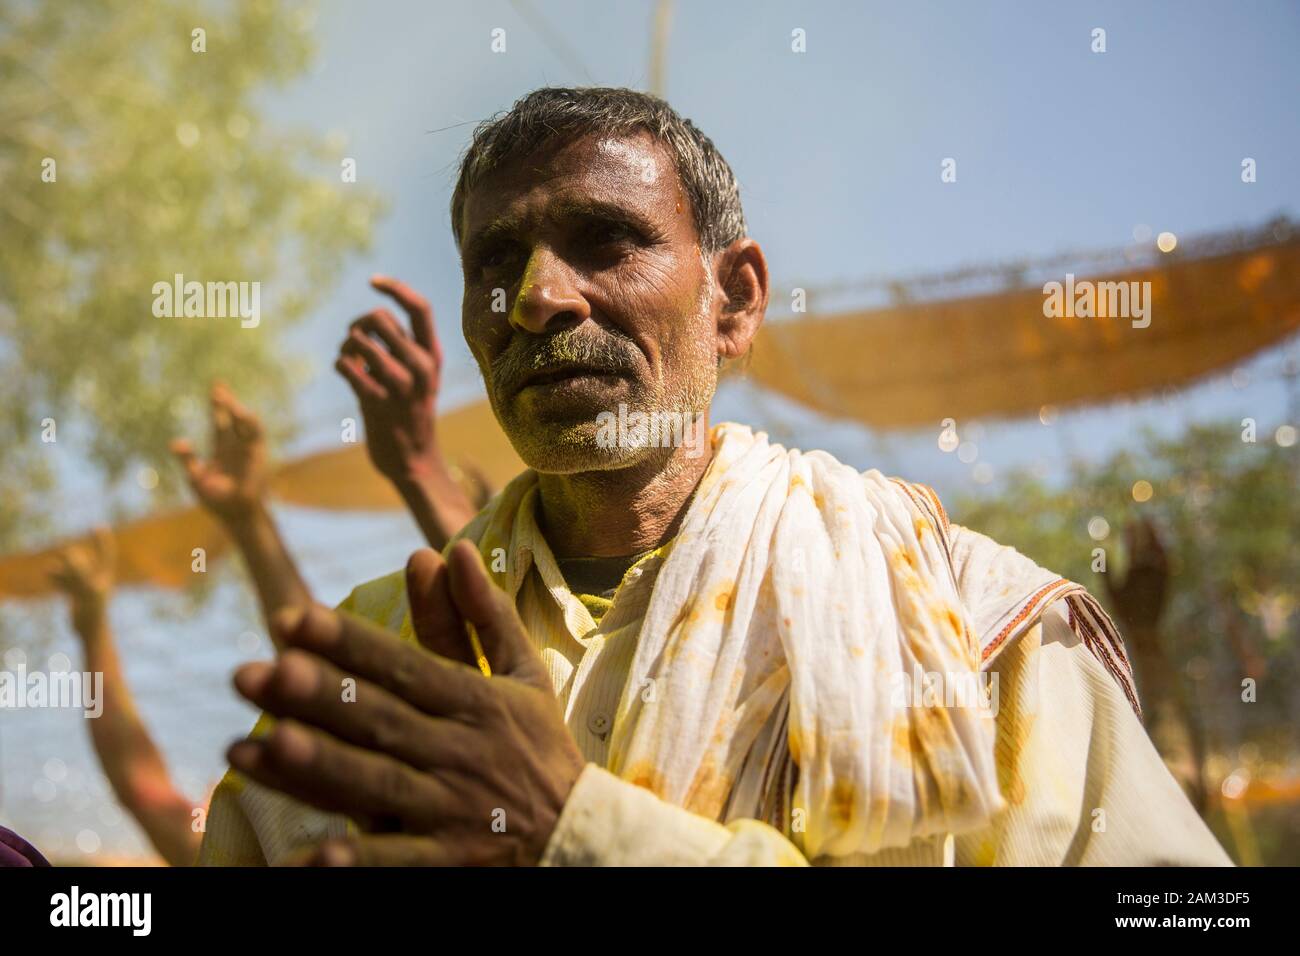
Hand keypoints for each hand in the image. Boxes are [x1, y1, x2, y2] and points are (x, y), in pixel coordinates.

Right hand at [49, 526, 114, 635]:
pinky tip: (48, 572)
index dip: (102, 540)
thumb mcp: (86, 587)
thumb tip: (69, 553)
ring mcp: (86, 588)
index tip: (98, 526)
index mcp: (106, 575)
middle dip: (75, 557)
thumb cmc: (93, 608)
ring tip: (50, 567)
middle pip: (86, 561)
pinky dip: (58, 578)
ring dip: (63, 568)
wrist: (90, 629)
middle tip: (66, 552)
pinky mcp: (76, 597)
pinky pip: (65, 583)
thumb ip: (79, 569)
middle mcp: (97, 579)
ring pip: (72, 572)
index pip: (106, 552)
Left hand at [170, 382, 267, 522]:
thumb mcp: (196, 479)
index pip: (220, 419)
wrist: (235, 514)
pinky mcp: (257, 457)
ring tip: (232, 404)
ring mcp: (248, 450)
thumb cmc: (216, 499)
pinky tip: (245, 415)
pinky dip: (250, 425)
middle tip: (218, 386)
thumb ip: (187, 460)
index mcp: (223, 447)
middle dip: (226, 402)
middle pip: (233, 418)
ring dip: (239, 413)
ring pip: (246, 425)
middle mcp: (237, 445)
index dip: (217, 404)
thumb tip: (176, 442)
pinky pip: (256, 437)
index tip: (216, 386)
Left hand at [228, 541, 585, 865]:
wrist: (580, 836)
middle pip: (381, 719)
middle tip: (252, 672)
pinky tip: (310, 857)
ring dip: (322, 767)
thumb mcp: (524, 672)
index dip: (348, 642)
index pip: (404, 665)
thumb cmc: (539, 744)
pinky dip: (359, 859)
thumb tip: (449, 547)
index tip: (290, 617)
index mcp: (477, 701)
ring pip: (381, 784)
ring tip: (258, 745)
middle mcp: (461, 750)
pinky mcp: (450, 859)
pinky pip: (399, 860)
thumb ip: (483, 613)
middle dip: (318, 696)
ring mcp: (453, 809)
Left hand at [335, 276, 444, 485]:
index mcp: (434, 356)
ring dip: (346, 347)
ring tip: (349, 360)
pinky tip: (346, 372)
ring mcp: (401, 386)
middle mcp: (422, 367)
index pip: (419, 308)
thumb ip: (402, 348)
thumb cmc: (410, 412)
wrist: (414, 462)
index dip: (395, 288)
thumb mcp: (419, 378)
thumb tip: (368, 320)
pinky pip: (348, 367)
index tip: (372, 280)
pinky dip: (341, 365)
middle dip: (359, 324)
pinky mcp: (378, 403)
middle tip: (356, 342)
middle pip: (380, 319)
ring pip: (360, 341)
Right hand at [1104, 516, 1169, 633]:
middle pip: (1149, 543)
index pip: (1133, 545)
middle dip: (1146, 528)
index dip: (1131, 532)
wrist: (1145, 626)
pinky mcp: (1168, 579)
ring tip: (1154, 525)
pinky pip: (1168, 560)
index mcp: (1134, 571)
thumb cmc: (1123, 609)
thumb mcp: (1110, 591)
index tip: (1128, 521)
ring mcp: (1160, 575)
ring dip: (1158, 535)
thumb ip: (1105, 571)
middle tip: (1144, 516)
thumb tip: (1100, 551)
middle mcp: (1150, 571)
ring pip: (1161, 550)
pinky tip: (1161, 543)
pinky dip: (1164, 549)